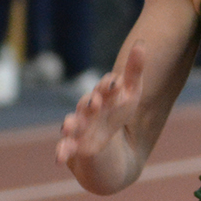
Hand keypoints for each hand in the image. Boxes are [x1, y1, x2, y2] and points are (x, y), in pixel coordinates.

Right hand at [56, 45, 146, 180]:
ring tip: (69, 126)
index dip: (110, 86)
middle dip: (90, 103)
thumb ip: (134, 70)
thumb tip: (141, 42)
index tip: (116, 83)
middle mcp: (88, 110)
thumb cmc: (117, 113)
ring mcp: (80, 127)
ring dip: (70, 124)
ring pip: (72, 124)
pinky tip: (59, 159)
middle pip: (87, 104)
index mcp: (102, 95)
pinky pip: (65, 147)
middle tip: (95, 102)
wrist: (106, 145)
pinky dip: (61, 152)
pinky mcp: (74, 146)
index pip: (106, 88)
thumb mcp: (131, 94)